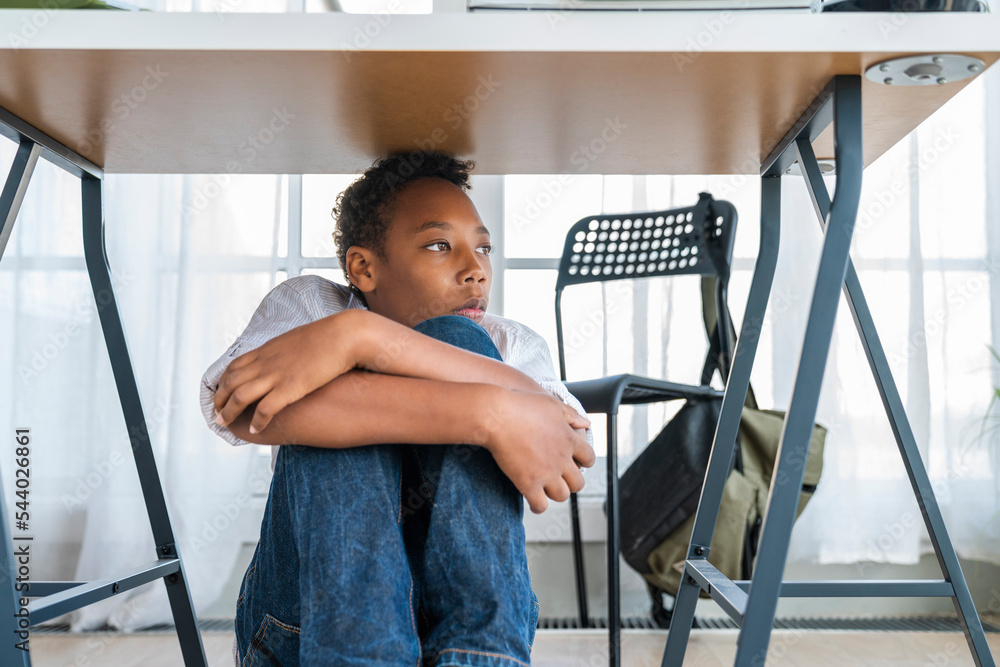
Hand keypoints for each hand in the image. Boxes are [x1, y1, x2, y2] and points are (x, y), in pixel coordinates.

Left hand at [213, 311, 356, 433]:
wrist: (345, 336)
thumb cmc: (328, 337)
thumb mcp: (297, 340)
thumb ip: (285, 351)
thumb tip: (285, 358)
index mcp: (267, 350)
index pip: (234, 366)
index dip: (223, 381)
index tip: (220, 393)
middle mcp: (266, 362)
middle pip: (231, 382)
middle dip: (219, 399)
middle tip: (216, 413)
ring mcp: (277, 375)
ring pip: (240, 396)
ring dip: (228, 412)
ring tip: (223, 423)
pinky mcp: (290, 388)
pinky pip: (265, 409)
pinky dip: (257, 421)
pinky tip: (256, 429)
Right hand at [484, 389, 595, 513]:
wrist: (497, 415)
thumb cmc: (521, 405)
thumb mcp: (552, 404)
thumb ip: (572, 415)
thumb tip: (587, 423)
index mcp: (569, 440)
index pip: (589, 458)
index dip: (584, 462)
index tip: (576, 463)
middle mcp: (562, 459)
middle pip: (578, 483)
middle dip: (571, 482)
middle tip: (561, 479)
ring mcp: (546, 474)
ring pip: (562, 496)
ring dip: (556, 493)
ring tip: (547, 489)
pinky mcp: (528, 484)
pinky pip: (540, 506)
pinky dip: (539, 506)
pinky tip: (534, 502)